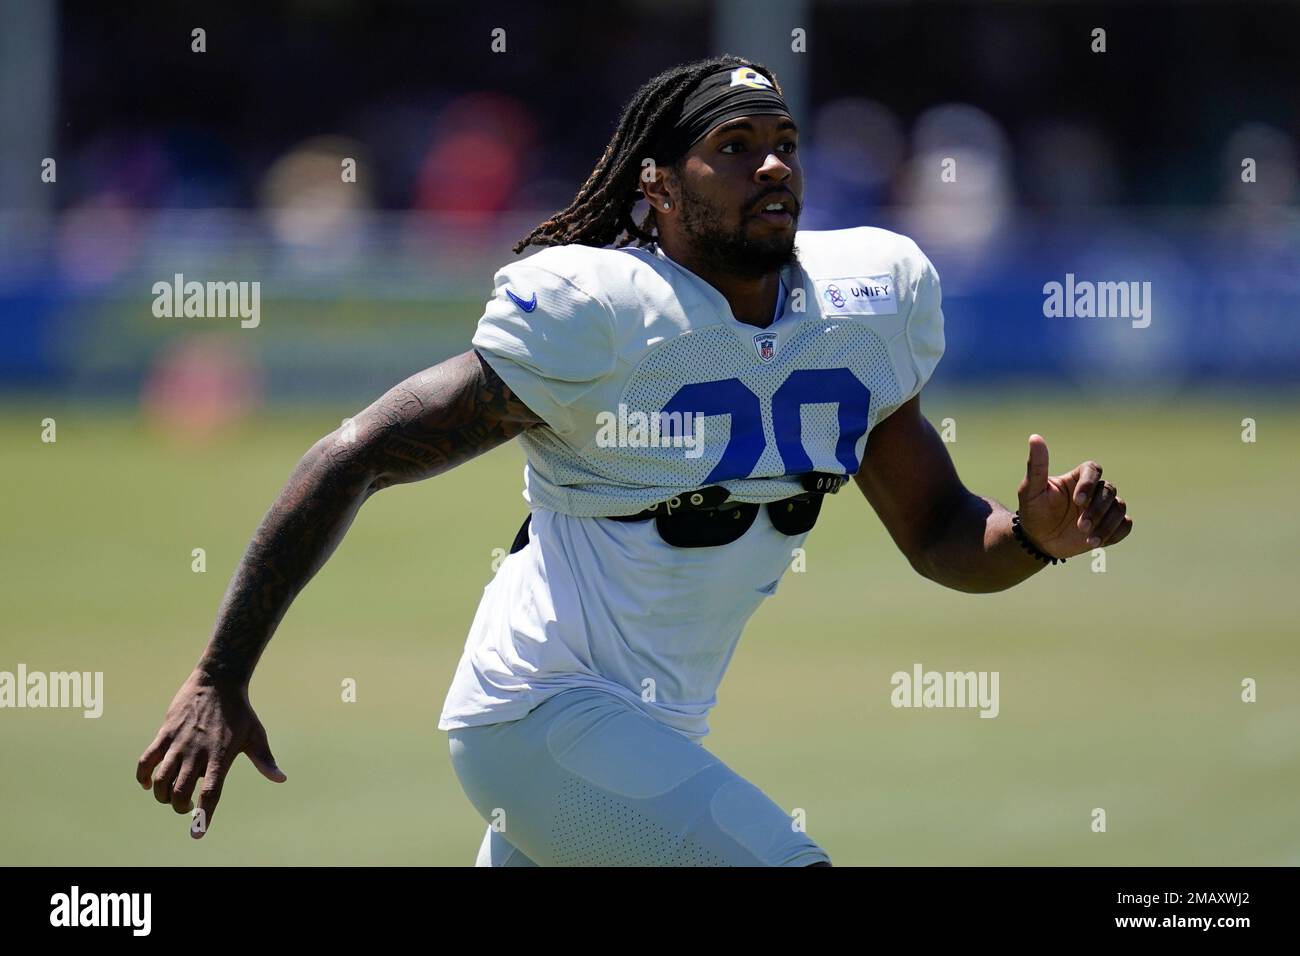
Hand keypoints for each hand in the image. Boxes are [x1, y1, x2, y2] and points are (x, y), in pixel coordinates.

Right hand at [136, 668, 285, 838]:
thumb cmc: (239, 711)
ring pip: (161, 780)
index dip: (203, 816)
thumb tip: (281, 779)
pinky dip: (143, 775)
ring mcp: (179, 743)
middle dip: (179, 807)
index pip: (210, 793)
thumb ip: (265, 760)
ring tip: (169, 795)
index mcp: (220, 757)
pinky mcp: (165, 733)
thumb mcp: (255, 735)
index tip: (197, 834)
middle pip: (180, 792)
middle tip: (185, 805)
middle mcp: (198, 753)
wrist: (218, 681)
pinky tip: (148, 782)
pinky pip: (146, 760)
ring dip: (161, 795)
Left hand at [1016, 434, 1132, 558]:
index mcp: (1077, 478)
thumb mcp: (1030, 490)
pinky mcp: (1109, 526)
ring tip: (1089, 539)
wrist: (1038, 540)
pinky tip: (1098, 542)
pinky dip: (1116, 532)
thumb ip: (1036, 465)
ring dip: (1107, 524)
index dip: (1090, 483)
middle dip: (1097, 509)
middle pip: (1109, 490)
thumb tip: (1034, 437)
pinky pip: (1125, 525)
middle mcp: (1093, 491)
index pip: (1093, 469)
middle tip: (1081, 526)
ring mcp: (1103, 509)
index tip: (1077, 501)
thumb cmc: (1033, 511)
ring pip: (1120, 507)